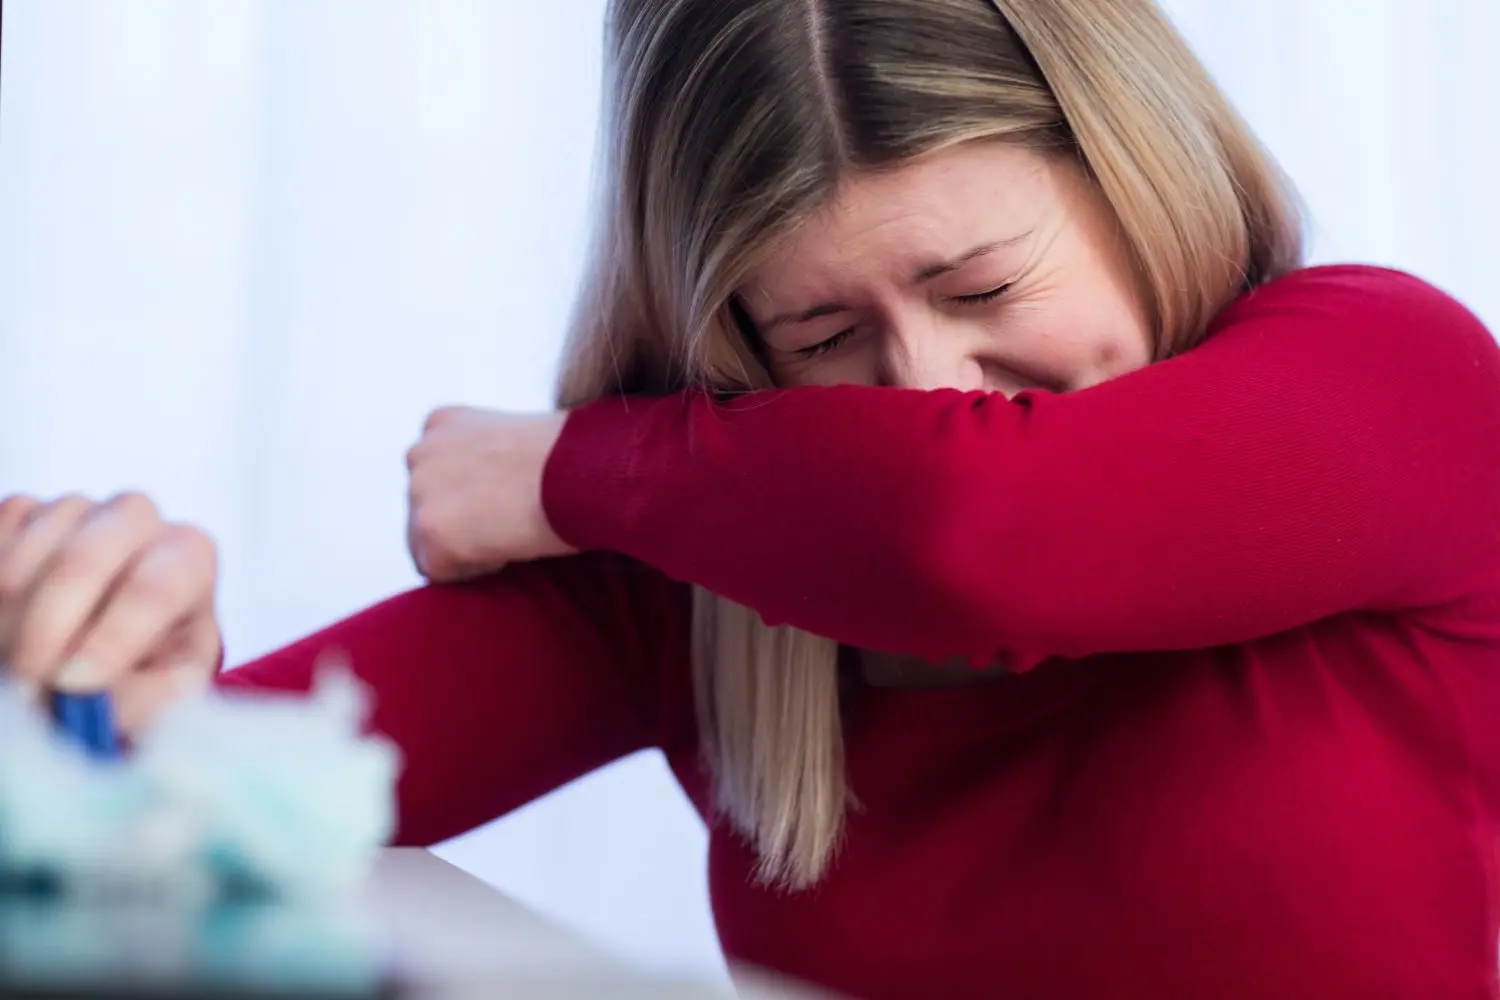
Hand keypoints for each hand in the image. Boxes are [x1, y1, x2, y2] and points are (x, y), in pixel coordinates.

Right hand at [0, 492, 221, 733]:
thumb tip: (98, 697)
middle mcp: (135, 518)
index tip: (74, 683)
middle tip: (29, 684)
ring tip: (20, 664)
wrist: (104, 646)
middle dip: (46, 631)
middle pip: (82, 561)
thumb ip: (147, 698)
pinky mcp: (21, 512)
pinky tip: (9, 622)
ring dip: (11, 622)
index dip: (113, 638)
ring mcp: (75, 509)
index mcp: (187, 555)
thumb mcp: (166, 688)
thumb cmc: (147, 663)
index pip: (155, 587)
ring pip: (25, 560)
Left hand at [406, 406, 576, 581]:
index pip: (435, 476)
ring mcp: (420, 493)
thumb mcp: (517, 438)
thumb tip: (491, 494)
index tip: (506, 502)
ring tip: (512, 535)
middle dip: (459, 525)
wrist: (582, 468)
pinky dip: (476, 570)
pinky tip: (510, 547)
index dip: (471, 498)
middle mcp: (421, 452)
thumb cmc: (572, 456)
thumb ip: (488, 458)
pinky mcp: (431, 533)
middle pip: (425, 509)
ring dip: (464, 550)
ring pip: (426, 545)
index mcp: (442, 423)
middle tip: (508, 526)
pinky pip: (443, 573)